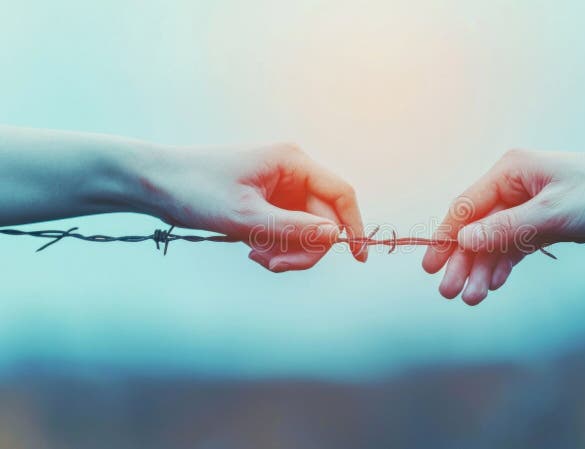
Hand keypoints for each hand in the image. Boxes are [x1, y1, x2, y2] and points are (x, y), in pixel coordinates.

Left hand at [149, 143, 365, 271]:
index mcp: (293, 162)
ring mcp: (279, 189)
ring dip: (288, 250)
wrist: (153, 184)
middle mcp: (291, 173)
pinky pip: (287, 231)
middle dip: (305, 247)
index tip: (358, 256)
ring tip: (259, 258)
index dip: (354, 225)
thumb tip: (335, 236)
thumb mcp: (245, 216)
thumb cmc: (196, 191)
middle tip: (276, 265)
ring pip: (305, 230)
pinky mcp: (267, 203)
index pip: (341, 194)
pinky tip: (252, 251)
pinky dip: (276, 247)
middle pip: (323, 219)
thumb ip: (293, 228)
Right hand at [422, 149, 584, 304]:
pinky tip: (494, 285)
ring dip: (483, 268)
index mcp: (512, 170)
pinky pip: (515, 246)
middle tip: (450, 293)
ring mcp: (530, 206)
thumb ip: (505, 228)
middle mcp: (516, 186)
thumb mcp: (552, 214)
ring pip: (495, 241)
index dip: (447, 237)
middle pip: (478, 227)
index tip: (431, 267)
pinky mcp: (546, 225)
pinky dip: (504, 265)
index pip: (468, 206)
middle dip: (464, 260)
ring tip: (473, 298)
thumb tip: (462, 241)